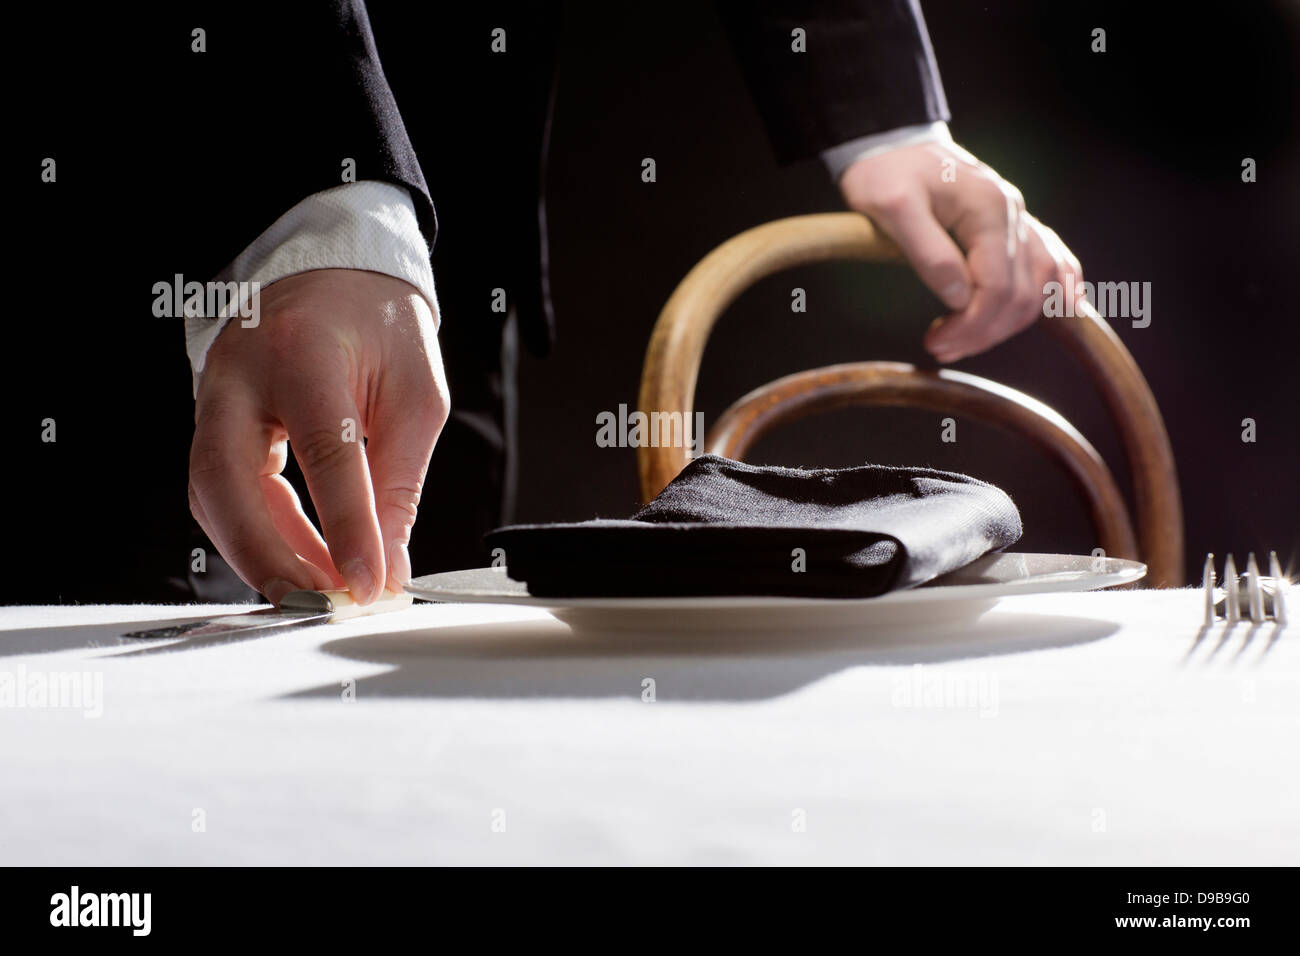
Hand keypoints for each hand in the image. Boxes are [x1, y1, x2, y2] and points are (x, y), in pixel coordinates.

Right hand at [189, 269, 448, 604]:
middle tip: (318, 604)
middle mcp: (241, 373)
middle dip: (269, 556)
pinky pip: (221, 490)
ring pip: (212, 494)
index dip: (346, 527)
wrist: (335, 276)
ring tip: (318, 594)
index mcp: (304, 352)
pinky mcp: (211, 419)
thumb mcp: (414, 395)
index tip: (370, 583)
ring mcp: (213, 394)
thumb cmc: (380, 326)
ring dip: (260, 554)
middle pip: (227, 481)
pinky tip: (301, 562)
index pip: (324, 453)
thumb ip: (397, 482)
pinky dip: (257, 534)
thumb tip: (386, 566)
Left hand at [839, 139, 1082, 362]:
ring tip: (964, 341)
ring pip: (1040, 284)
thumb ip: (927, 252)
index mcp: (988, 209)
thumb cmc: (884, 174)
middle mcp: (1014, 214)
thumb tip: (957, 298)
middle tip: (939, 348)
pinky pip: (1053, 257)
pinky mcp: (1013, 224)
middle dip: (983, 332)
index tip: (934, 344)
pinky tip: (1066, 307)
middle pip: (1022, 293)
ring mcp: (1018, 219)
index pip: (996, 287)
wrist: (890, 144)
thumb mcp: (892, 207)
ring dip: (1008, 323)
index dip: (970, 325)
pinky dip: (1061, 285)